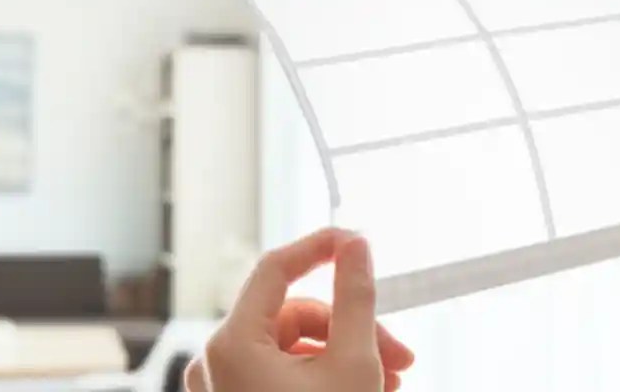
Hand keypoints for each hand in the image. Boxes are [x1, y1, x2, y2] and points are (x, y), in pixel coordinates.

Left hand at [185, 228, 414, 391]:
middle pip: (296, 315)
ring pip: (295, 347)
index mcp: (232, 344)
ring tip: (393, 383)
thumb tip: (357, 248)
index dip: (322, 247)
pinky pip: (284, 374)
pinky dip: (325, 377)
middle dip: (354, 329)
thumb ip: (356, 298)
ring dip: (348, 357)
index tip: (360, 242)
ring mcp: (224, 390)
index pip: (276, 267)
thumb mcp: (353, 365)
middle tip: (402, 355)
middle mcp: (216, 363)